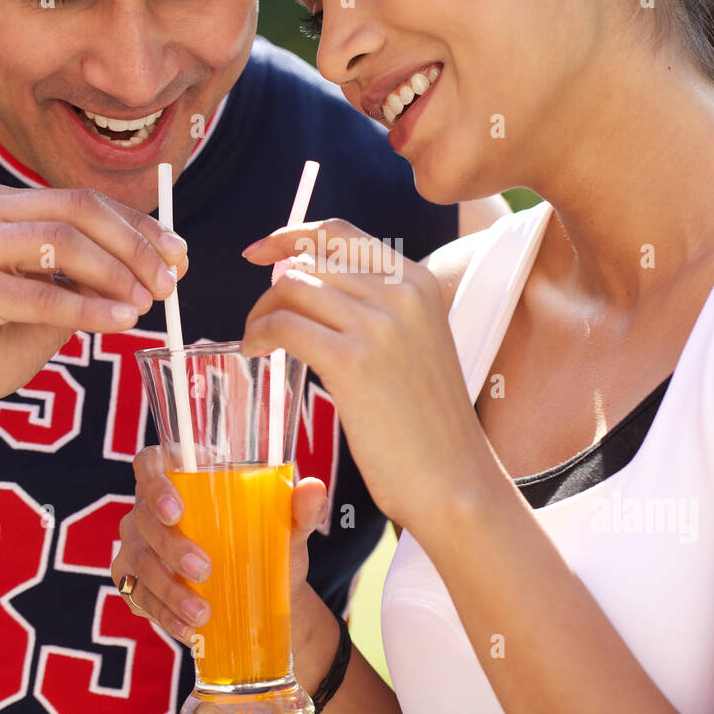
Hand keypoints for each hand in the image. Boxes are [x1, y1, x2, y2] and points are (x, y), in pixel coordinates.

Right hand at [0, 183, 187, 449]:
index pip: (82, 201)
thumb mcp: (50, 301)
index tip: (179, 255)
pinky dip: (88, 307)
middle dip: (134, 246)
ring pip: (61, 242)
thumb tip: (161, 265)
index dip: (138, 226)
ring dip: (116, 274)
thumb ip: (92, 277)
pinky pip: (40, 294)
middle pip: (76, 210)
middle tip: (169, 283)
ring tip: (146, 305)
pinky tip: (120, 321)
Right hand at [111, 445, 328, 645]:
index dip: (154, 484)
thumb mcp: (286, 527)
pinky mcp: (136, 582)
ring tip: (201, 613)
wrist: (262, 593)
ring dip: (167, 590)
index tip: (177, 511)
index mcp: (181, 475)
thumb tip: (314, 488)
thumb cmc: (266, 541)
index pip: (149, 464)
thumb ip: (299, 508)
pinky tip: (188, 629)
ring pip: (137, 562)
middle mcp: (149, 507)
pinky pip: (139, 597)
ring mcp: (138, 545)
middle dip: (170, 547)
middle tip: (203, 569)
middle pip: (142, 519)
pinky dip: (164, 615)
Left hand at [240, 219, 490, 536]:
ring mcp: (379, 324)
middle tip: (259, 324)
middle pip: (308, 261)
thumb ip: (379, 309)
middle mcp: (402, 292)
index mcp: (419, 282)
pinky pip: (284, 325)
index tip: (259, 252)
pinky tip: (258, 355)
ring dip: (261, 313)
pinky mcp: (353, 361)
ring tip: (258, 343)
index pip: (340, 233)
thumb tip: (311, 285)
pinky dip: (260, 334)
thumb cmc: (429, 426)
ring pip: (291, 287)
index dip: (290, 235)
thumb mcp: (418, 344)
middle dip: (271, 288)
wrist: (454, 480)